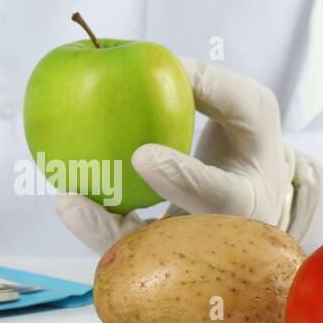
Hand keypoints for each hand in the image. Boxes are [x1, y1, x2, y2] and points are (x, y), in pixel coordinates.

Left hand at [56, 57, 318, 253]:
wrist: (255, 192)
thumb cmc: (248, 144)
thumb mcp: (248, 109)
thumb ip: (212, 85)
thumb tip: (164, 62)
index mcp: (249, 202)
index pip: (218, 196)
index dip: (182, 179)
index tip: (141, 156)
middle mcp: (217, 242)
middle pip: (167, 247)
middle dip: (119, 231)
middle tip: (73, 199)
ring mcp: (188, 257)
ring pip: (139, 259)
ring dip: (98, 234)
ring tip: (67, 203)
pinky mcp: (163, 258)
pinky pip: (126, 250)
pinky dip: (98, 226)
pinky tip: (70, 200)